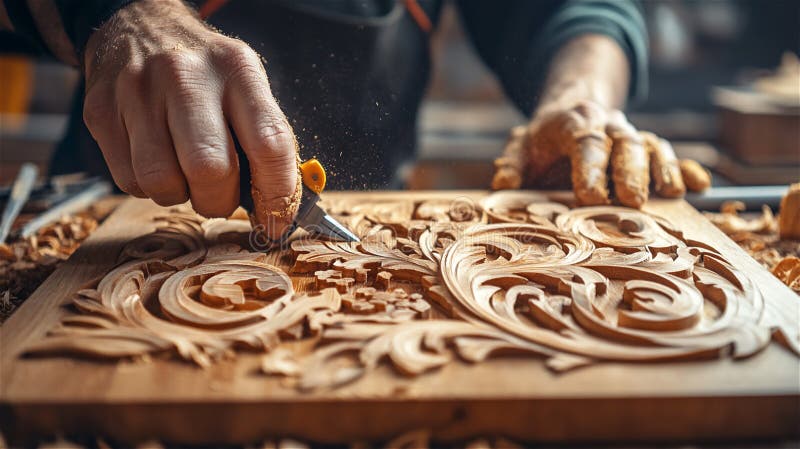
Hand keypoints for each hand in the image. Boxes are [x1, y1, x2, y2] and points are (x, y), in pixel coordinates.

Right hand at [82, 0, 299, 238]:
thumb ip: (265, 140)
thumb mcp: (246, 86)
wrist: (139, 26)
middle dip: (220, 201)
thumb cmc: (204, 73)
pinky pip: (129, 181)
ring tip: (185, 174)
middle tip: (221, 197)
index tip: (276, 222)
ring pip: (163, 183)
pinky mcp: (101, 111)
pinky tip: (157, 160)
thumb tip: (280, 207)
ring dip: (181, 196)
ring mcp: (138, 92)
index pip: (269, 144)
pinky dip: (149, 187)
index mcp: (237, 69)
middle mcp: (186, 76)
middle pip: (209, 170)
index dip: (277, 194)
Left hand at [492, 100, 710, 207]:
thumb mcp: (523, 146)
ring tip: (670, 194)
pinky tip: (697, 185)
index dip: (589, 169)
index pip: (585, 144)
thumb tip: (502, 183)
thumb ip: (512, 163)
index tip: (588, 197)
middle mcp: (609, 126)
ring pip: (651, 145)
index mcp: (575, 124)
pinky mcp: (649, 147)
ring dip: (662, 169)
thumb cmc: (546, 139)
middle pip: (624, 143)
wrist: (575, 110)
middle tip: (632, 200)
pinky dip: (685, 168)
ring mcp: (631, 135)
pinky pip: (671, 154)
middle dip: (630, 171)